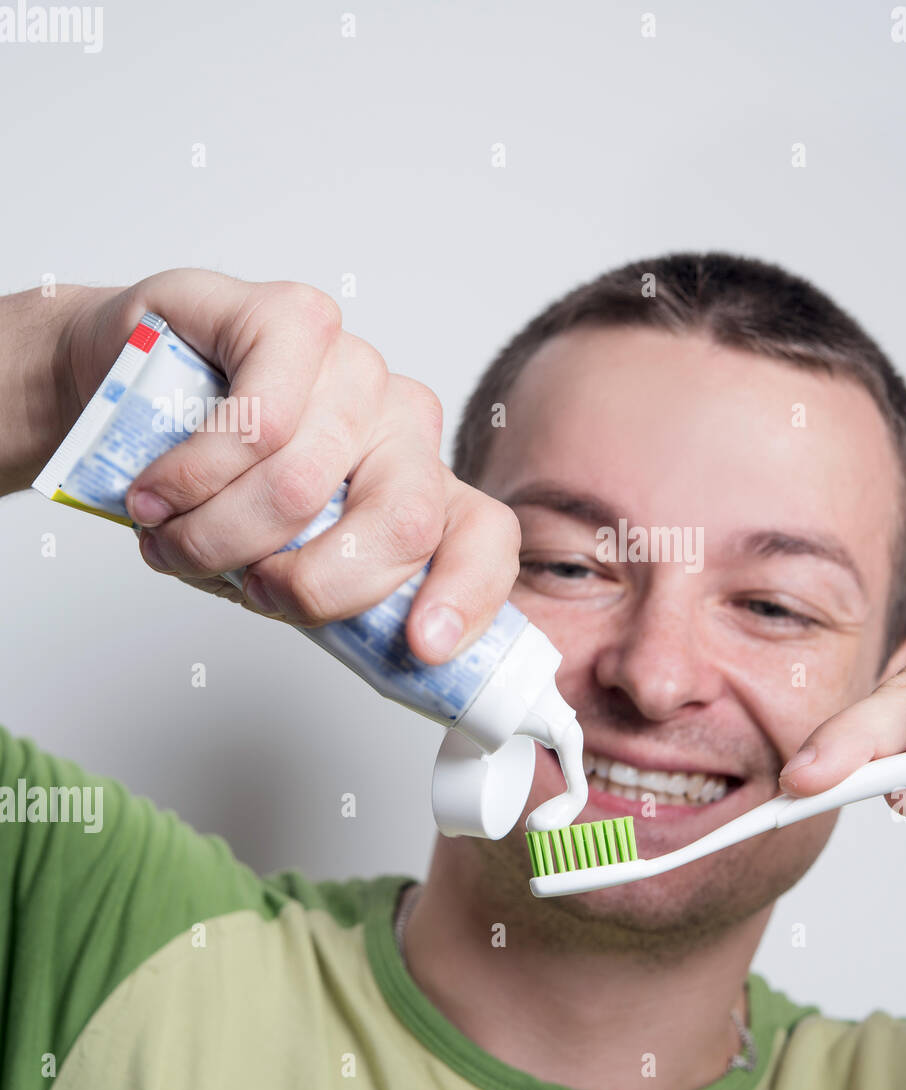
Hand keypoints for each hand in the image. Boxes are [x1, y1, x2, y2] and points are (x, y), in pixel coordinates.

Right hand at [58, 269, 518, 662]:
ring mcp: (357, 367)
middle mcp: (402, 424)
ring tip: (171, 536)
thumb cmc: (207, 485)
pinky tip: (158, 487)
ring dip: (216, 535)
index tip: (423, 644)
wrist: (116, 387)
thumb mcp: (273, 562)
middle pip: (403, 521)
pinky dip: (193, 476)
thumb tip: (377, 649)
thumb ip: (326, 595)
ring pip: (305, 483)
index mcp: (418, 488)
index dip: (468, 593)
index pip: (484, 536)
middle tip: (248, 588)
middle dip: (312, 584)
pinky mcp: (296, 319)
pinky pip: (259, 423)